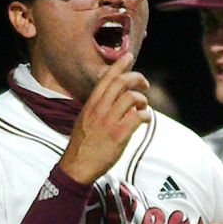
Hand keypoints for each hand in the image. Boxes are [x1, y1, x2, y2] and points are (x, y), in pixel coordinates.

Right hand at [57, 53, 147, 184]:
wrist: (77, 166)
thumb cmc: (82, 146)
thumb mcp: (85, 120)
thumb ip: (98, 109)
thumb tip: (115, 102)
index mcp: (90, 104)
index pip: (106, 78)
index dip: (119, 65)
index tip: (129, 56)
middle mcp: (99, 109)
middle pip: (121, 83)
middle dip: (137, 79)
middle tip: (145, 85)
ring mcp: (109, 121)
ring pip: (131, 98)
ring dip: (142, 100)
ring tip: (142, 108)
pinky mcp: (119, 134)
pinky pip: (138, 117)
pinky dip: (146, 116)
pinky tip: (145, 120)